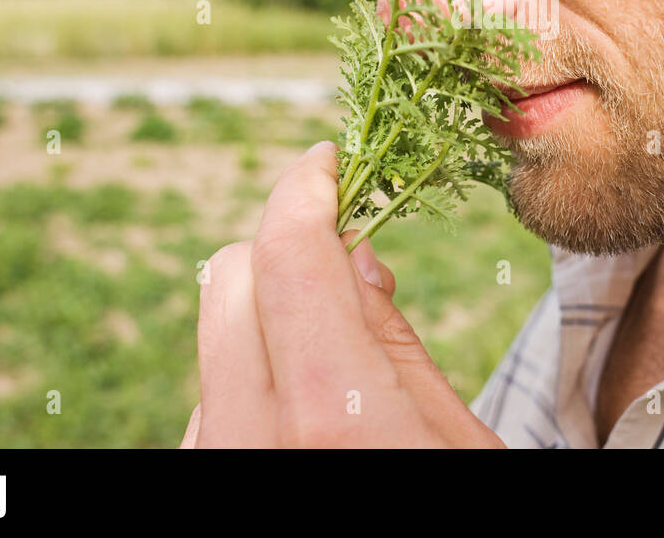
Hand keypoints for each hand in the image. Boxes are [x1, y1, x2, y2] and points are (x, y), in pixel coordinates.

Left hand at [179, 140, 504, 447]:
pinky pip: (214, 391)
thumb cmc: (463, 521)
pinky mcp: (200, 472)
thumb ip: (395, 340)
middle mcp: (249, 435)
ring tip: (342, 355)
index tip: (328, 162)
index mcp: (331, 412)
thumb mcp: (461, 439)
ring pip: (218, 333)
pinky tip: (311, 411)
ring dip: (274, 314)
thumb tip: (352, 254)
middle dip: (287, 243)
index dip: (306, 187)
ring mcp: (215, 459)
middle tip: (347, 255)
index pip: (288, 253)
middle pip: (232, 275)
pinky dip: (260, 372)